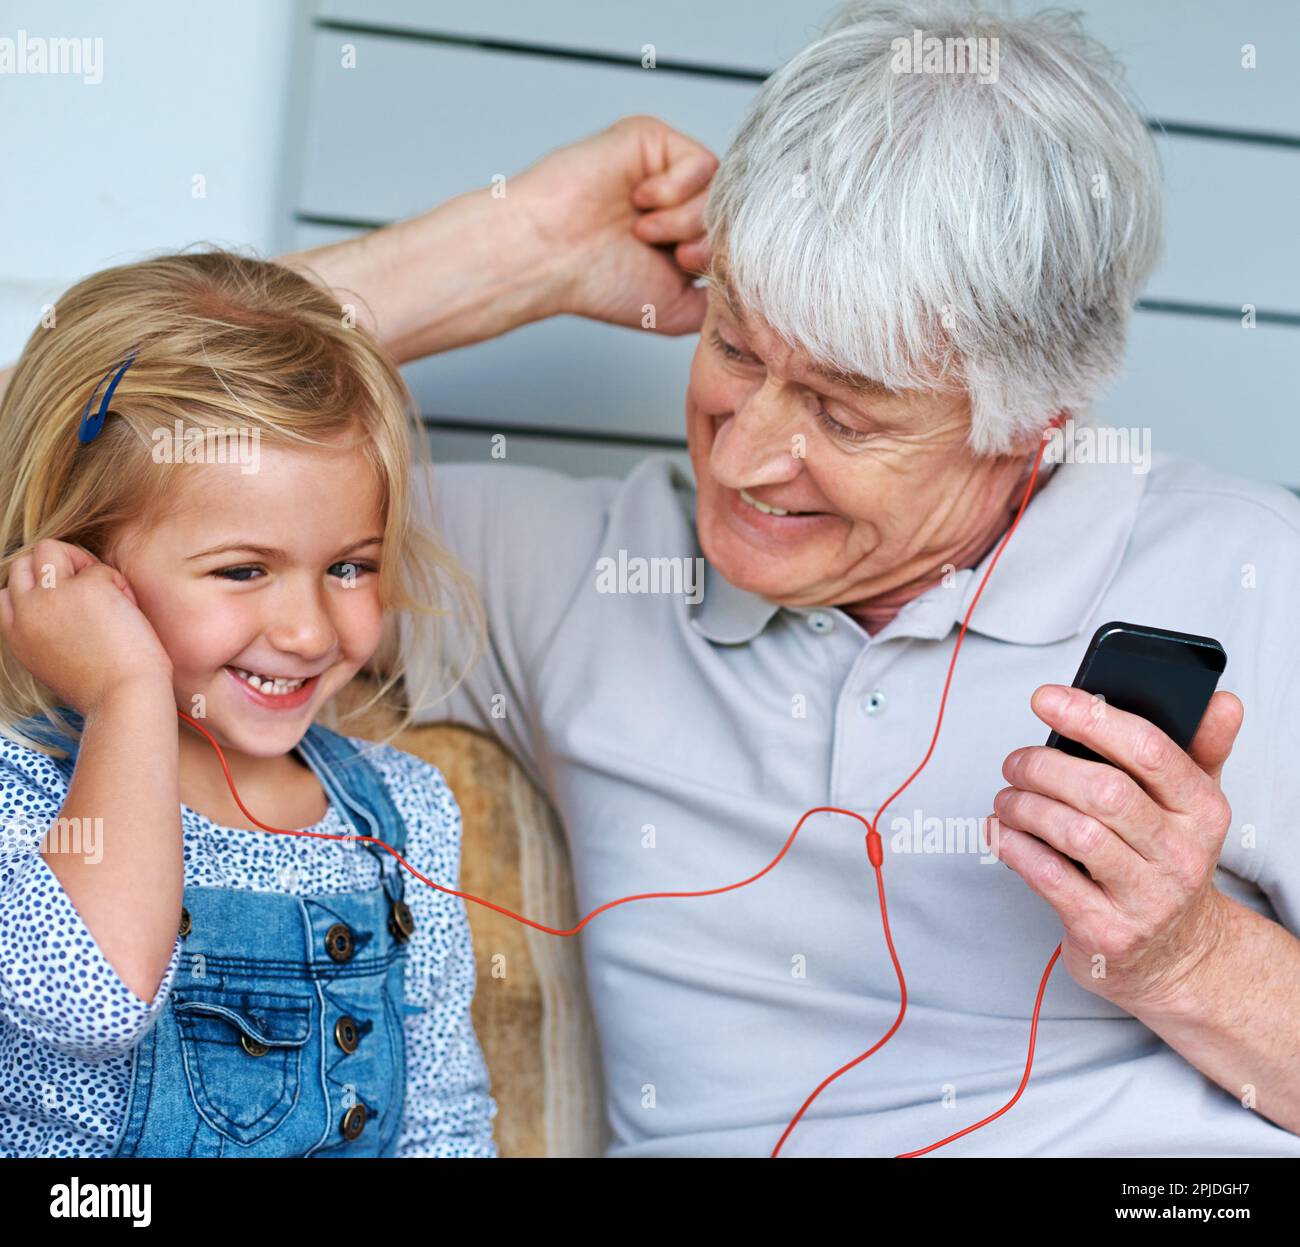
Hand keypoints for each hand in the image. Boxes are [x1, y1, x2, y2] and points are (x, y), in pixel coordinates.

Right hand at [0, 539, 172, 714]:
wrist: (125, 699)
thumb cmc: (104, 688)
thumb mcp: (55, 660)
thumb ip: (46, 630)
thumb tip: (61, 603)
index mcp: (16, 634)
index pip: (6, 592)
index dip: (39, 589)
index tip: (69, 605)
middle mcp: (26, 612)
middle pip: (26, 563)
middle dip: (59, 568)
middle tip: (92, 595)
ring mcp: (51, 596)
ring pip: (51, 548)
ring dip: (80, 562)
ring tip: (107, 595)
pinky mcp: (86, 587)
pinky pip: (101, 569)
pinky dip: (120, 586)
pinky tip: (130, 613)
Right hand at [513, 114, 717, 334]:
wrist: (550, 257)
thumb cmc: (597, 283)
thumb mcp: (677, 311)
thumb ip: (718, 297)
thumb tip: (751, 286)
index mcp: (680, 236)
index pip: (731, 236)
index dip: (719, 256)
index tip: (684, 269)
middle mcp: (676, 201)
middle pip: (731, 212)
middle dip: (705, 239)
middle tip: (672, 254)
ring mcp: (666, 169)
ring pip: (719, 188)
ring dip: (685, 219)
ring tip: (643, 230)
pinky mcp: (654, 140)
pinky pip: (700, 162)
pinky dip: (674, 190)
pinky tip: (639, 200)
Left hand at [991, 684, 1242, 1015]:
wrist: (1176, 955)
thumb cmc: (1166, 862)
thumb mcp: (1194, 808)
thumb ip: (1202, 748)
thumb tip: (1222, 701)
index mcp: (1204, 812)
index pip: (1150, 751)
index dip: (1092, 718)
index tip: (1046, 698)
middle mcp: (1182, 855)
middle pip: (1103, 791)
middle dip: (1044, 767)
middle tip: (1015, 762)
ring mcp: (1146, 898)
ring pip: (1074, 832)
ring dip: (1024, 806)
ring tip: (1007, 798)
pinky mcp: (1108, 931)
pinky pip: (1049, 877)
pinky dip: (1014, 846)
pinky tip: (1002, 832)